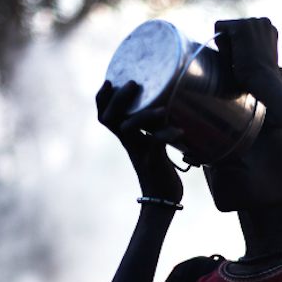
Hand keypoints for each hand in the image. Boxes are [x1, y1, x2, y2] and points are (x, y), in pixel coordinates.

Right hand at [96, 80, 183, 202]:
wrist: (164, 199)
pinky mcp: (153, 162)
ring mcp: (140, 152)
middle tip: (132, 84)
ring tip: (161, 108)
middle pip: (111, 118)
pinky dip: (166, 135)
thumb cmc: (161, 169)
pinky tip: (179, 130)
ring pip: (129, 129)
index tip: (109, 81)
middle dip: (119, 99)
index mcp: (127, 138)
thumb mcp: (155, 144)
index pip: (104, 116)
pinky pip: (156, 144)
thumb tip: (170, 103)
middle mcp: (130, 143)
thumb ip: (156, 127)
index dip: (102, 99)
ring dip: (144, 115)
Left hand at [214, 18, 281, 95]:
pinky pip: (219, 28)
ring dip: (228, 46)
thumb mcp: (259, 58)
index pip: (243, 32)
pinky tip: (234, 56)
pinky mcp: (241, 26)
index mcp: (269, 30)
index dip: (239, 47)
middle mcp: (263, 21)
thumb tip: (235, 48)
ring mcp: (253, 22)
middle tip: (244, 62)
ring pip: (225, 30)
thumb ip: (251, 48)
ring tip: (241, 59)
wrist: (264, 82)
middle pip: (233, 29)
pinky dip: (221, 45)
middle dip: (233, 45)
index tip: (248, 60)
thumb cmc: (261, 78)